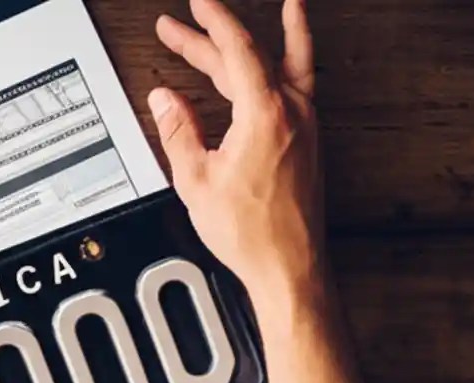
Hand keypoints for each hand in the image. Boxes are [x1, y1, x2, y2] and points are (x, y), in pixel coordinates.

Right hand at [149, 0, 321, 311]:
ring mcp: (306, 126)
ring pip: (285, 66)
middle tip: (181, 23)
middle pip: (251, 57)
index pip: (237, 50)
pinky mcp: (309, 141)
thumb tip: (164, 101)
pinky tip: (281, 66)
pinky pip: (300, 87)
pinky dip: (292, 66)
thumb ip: (178, 131)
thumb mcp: (196, 180)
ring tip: (285, 7)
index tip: (196, 5)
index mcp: (265, 115)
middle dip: (212, 37)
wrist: (289, 265)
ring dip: (273, 36)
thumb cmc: (252, 233)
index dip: (213, 21)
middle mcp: (293, 113)